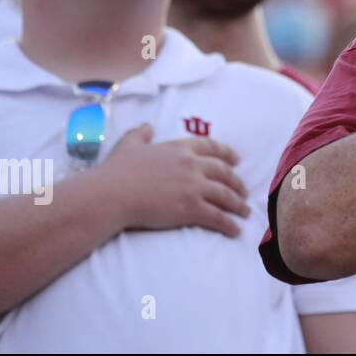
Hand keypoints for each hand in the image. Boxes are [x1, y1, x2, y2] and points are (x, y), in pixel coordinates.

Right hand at [97, 123, 250, 237]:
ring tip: (245, 211)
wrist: (110, 195)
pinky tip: (235, 230)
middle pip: (224, 172)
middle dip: (237, 182)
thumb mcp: (129, 145)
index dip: (227, 153)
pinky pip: (218, 217)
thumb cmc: (115, 172)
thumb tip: (147, 125)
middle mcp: (192, 164)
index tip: (237, 159)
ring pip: (225, 195)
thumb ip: (141, 134)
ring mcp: (194, 186)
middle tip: (244, 190)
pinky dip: (229, 224)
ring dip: (238, 204)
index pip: (211, 147)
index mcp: (180, 148)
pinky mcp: (192, 208)